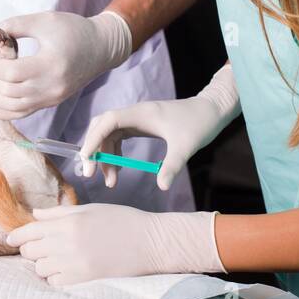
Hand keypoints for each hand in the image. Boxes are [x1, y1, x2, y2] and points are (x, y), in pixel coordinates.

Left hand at [0, 10, 131, 119]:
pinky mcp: (52, 101)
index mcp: (50, 65)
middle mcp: (52, 86)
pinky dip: (3, 112)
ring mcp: (52, 97)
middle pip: (9, 92)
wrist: (101, 47)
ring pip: (14, 106)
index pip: (10, 73)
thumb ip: (16, 25)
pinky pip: (24, 112)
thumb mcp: (45, 20)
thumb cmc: (73, 29)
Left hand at [7, 203, 223, 285]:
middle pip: (30, 251)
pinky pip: (55, 282)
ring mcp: (74, 264)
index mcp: (68, 223)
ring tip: (58, 258)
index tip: (12, 239)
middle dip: (31, 248)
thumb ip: (59, 213)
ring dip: (44, 263)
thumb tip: (35, 214)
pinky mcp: (83, 280)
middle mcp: (67, 243)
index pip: (30, 230)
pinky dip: (57, 277)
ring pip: (40, 269)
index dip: (18, 235)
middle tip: (41, 246)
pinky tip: (67, 269)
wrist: (148, 242)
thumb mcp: (89, 210)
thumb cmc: (120, 221)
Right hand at [79, 63, 238, 190]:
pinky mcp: (141, 125)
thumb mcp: (186, 147)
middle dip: (94, 149)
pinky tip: (118, 169)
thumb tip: (162, 186)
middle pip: (102, 127)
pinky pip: (118, 137)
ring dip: (104, 155)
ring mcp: (136, 119)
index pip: (108, 121)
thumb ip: (172, 166)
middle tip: (91, 174)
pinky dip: (114, 153)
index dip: (94, 139)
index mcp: (141, 113)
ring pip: (109, 134)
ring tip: (110, 181)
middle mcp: (135, 114)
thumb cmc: (199, 124)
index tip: (87, 160)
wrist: (211, 111)